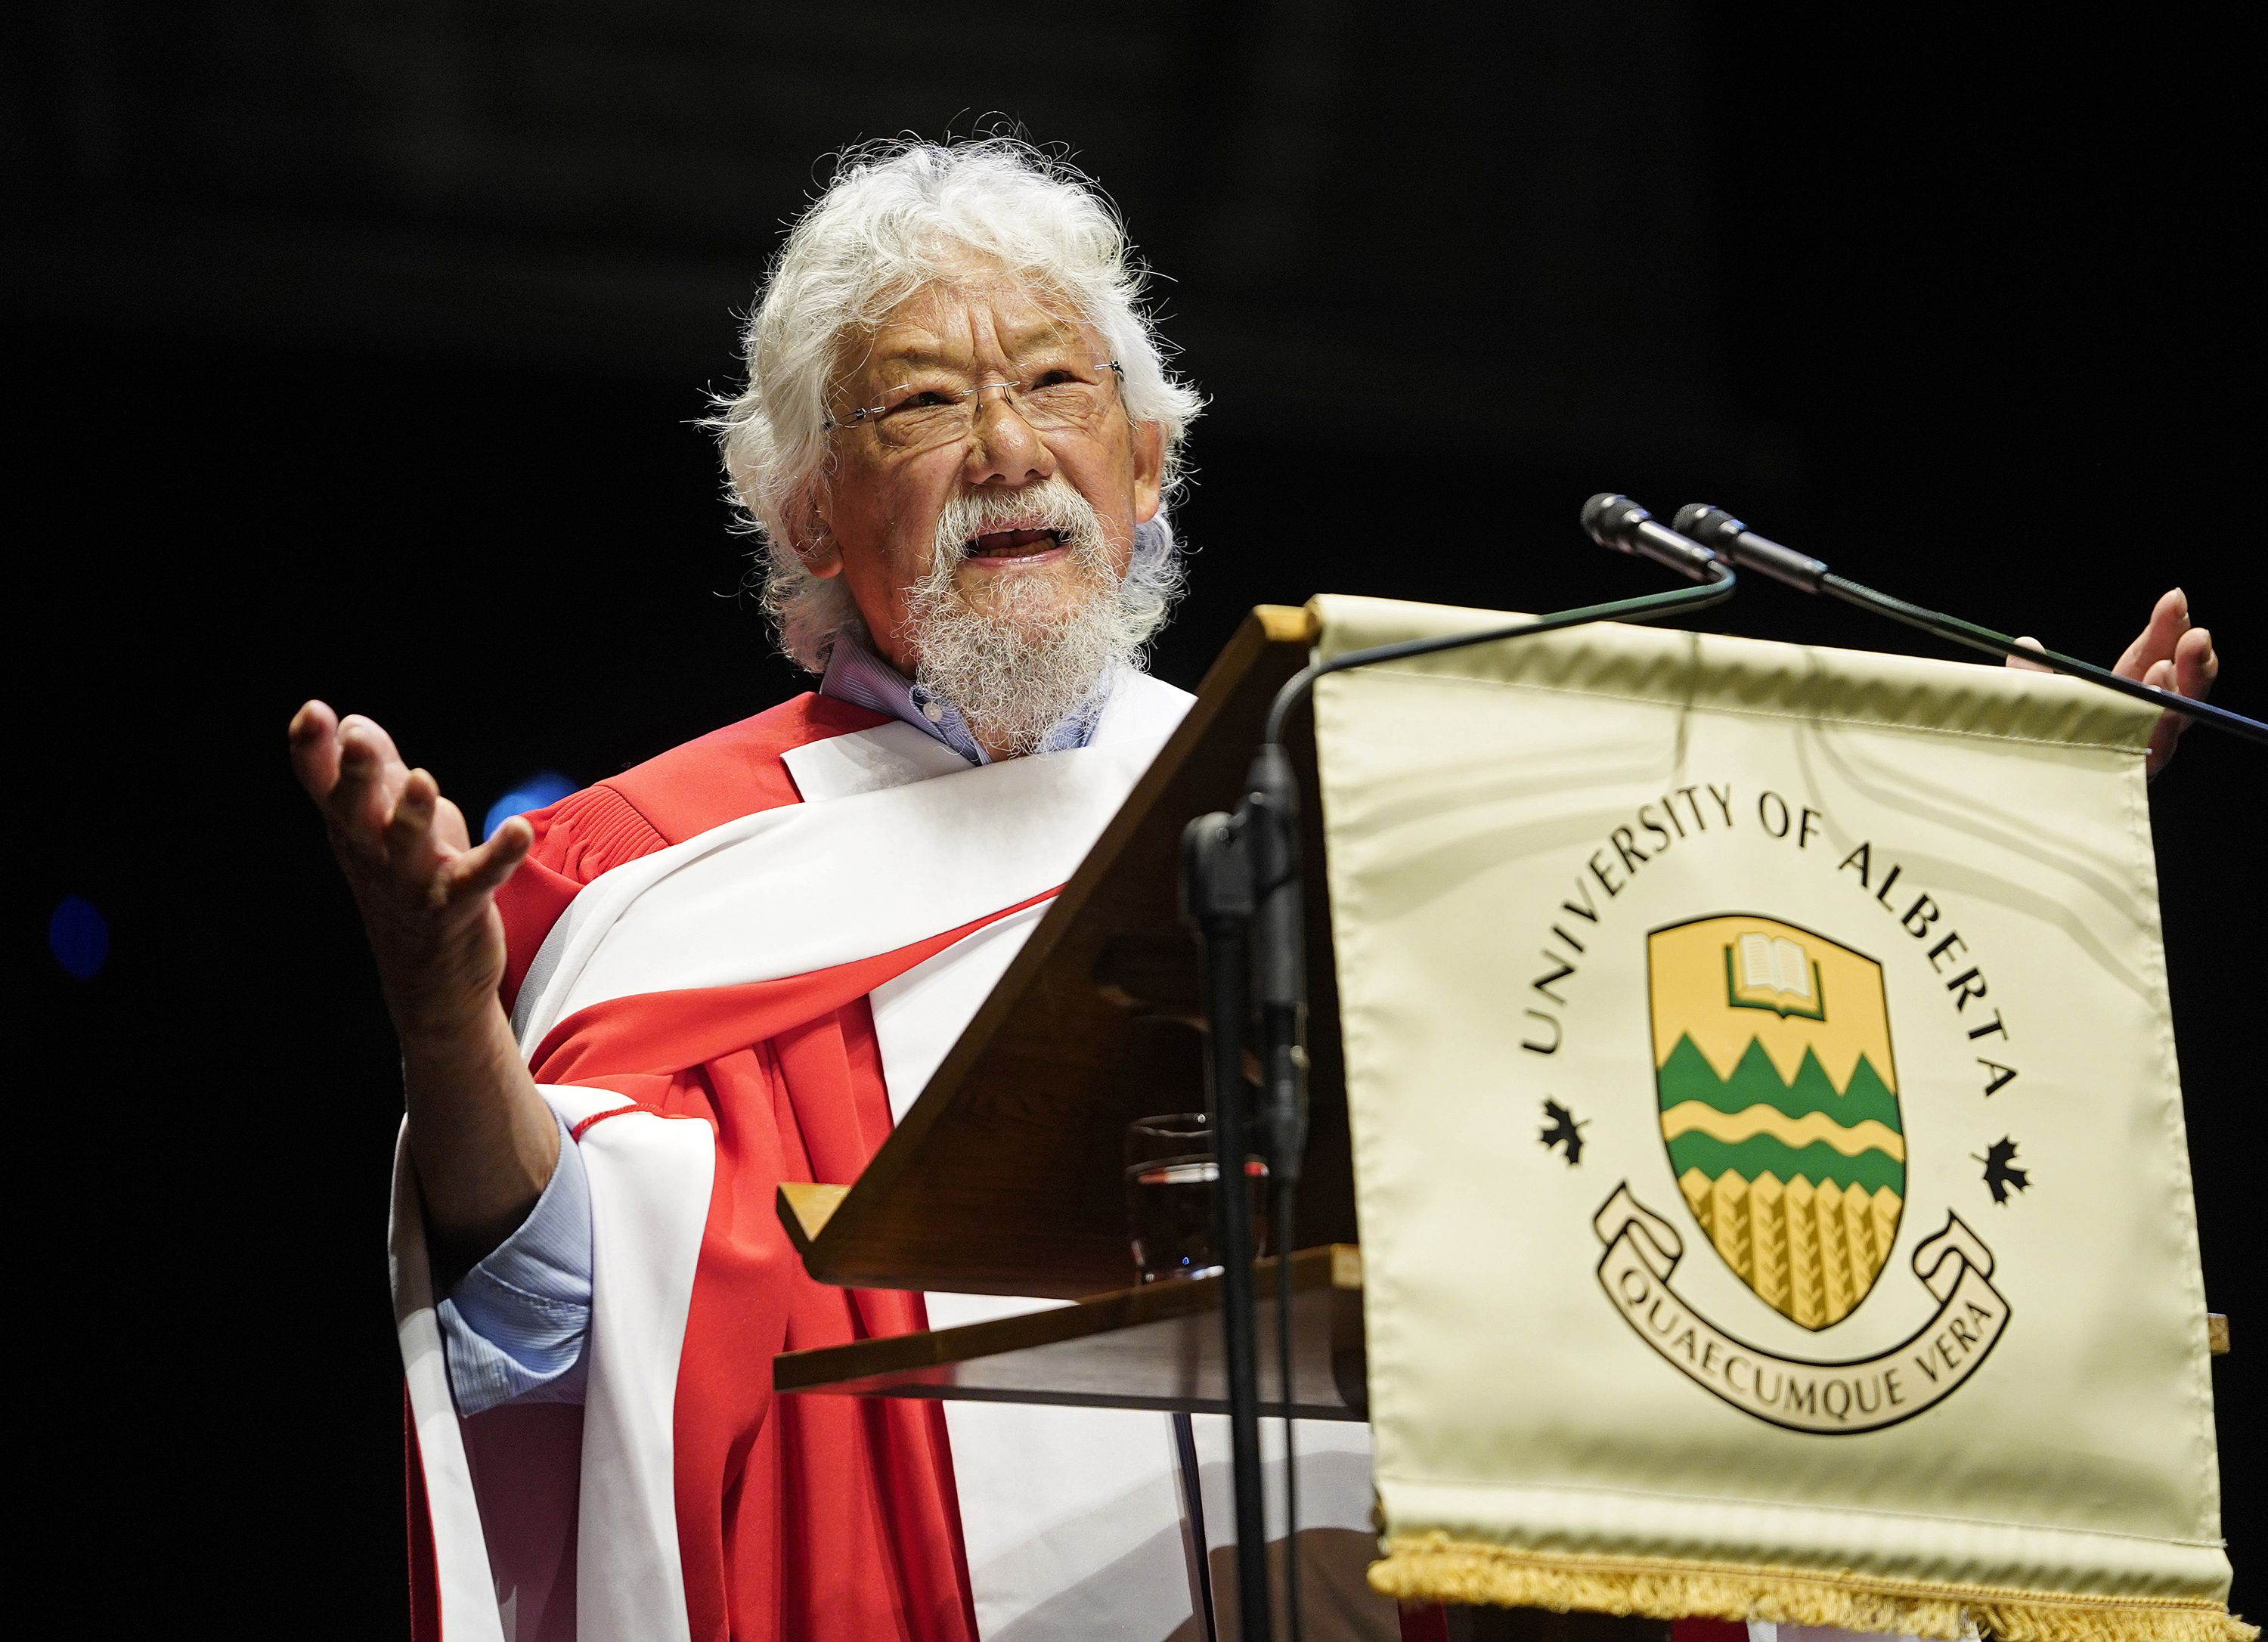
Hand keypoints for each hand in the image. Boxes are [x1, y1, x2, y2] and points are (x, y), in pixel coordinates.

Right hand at [288, 701, 532, 1040]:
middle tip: (355, 740)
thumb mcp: (387, 823)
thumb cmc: (408, 883)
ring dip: (413, 813)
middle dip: (354, 775)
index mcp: (351, 828)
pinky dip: (499, 854)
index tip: (313, 712)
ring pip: (407, 844)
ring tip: (422, 780)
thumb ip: (376, 773)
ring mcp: (412, 882)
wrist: (430, 978)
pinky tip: (518, 830)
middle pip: (354, 810)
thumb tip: (353, 722)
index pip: (321, 785)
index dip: (311, 749)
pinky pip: (479, 878)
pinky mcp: (458, 906)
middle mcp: (372, 854)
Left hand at [2007, 588, 2217, 779]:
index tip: (2174, 599)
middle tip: (2194, 635)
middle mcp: (2140, 723)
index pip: (2151, 656)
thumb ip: (2029, 679)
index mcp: (2123, 697)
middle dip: (2190, 660)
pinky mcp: (2130, 779)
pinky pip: (2150, 755)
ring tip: (2168, 667)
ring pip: (2173, 722)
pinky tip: (2162, 712)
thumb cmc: (2030, 747)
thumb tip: (2024, 646)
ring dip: (2176, 692)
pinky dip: (2157, 731)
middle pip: (2178, 688)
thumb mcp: (2030, 704)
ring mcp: (2139, 753)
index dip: (2165, 628)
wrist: (2017, 800)